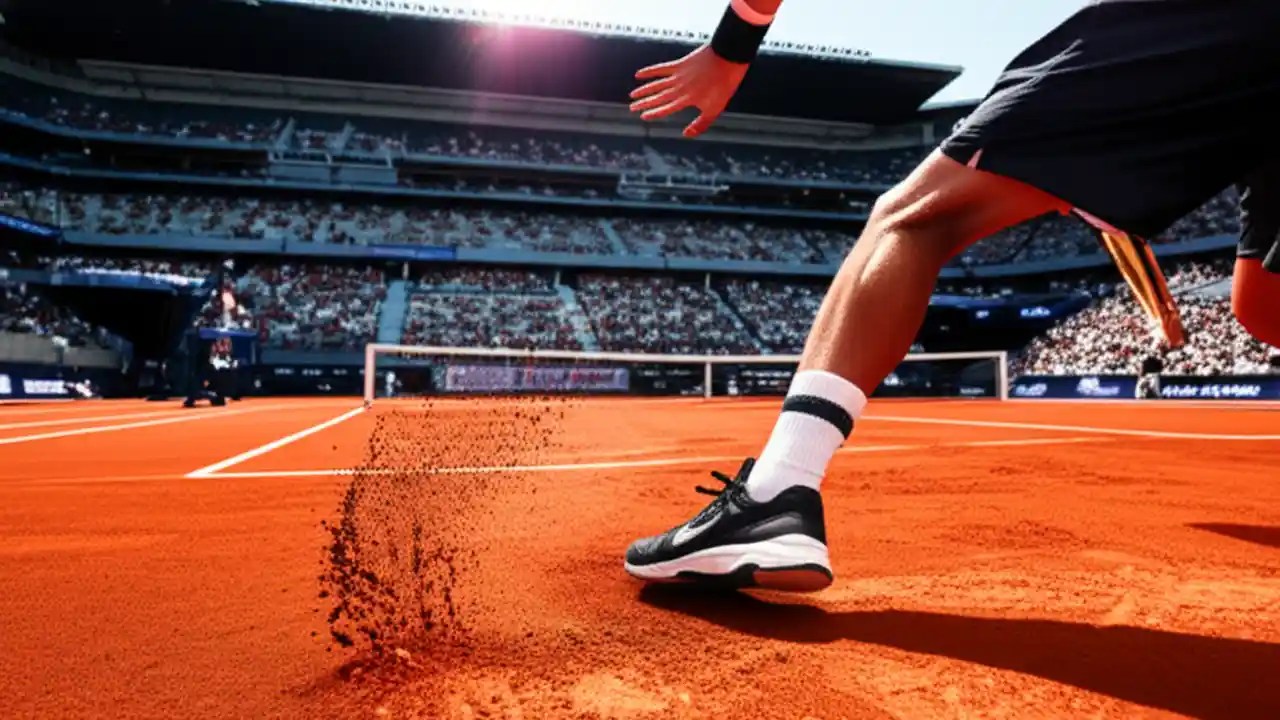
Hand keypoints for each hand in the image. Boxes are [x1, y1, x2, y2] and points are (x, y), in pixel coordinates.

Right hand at [629, 45, 749, 137]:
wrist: (728, 58)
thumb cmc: (724, 85)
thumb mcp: (715, 108)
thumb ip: (701, 123)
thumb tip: (686, 134)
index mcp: (686, 99)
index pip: (666, 109)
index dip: (654, 113)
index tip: (643, 116)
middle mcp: (679, 88)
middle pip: (658, 97)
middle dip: (644, 103)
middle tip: (632, 108)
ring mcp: (678, 75)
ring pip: (656, 84)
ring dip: (644, 90)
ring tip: (633, 94)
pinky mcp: (680, 64)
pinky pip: (661, 68)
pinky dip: (649, 71)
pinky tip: (639, 74)